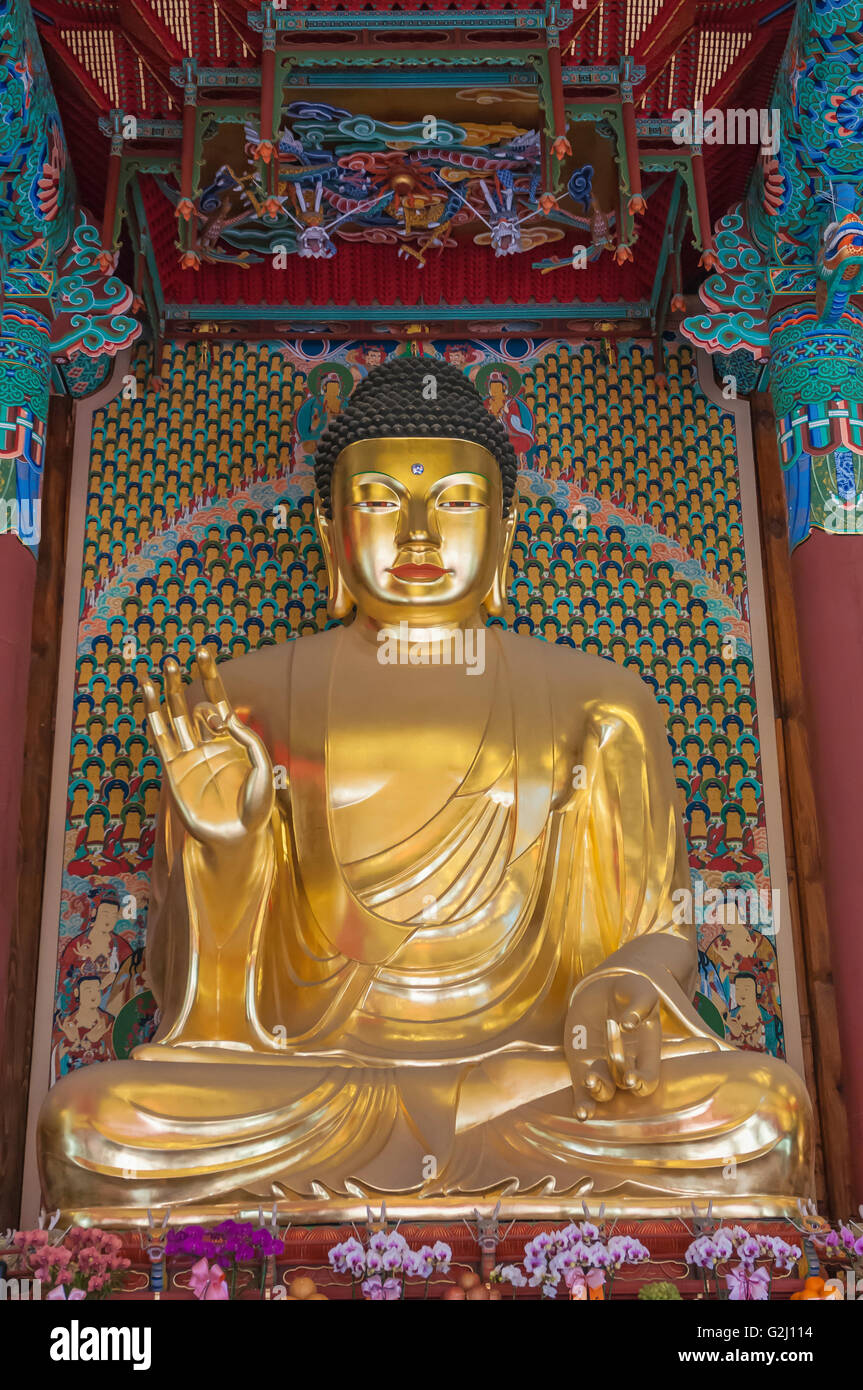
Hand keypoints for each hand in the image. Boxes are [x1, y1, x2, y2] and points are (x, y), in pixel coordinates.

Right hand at [142, 650, 273, 846]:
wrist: (237, 836)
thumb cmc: (257, 805)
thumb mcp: (262, 764)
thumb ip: (247, 737)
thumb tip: (218, 715)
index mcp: (231, 740)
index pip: (218, 700)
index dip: (210, 676)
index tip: (202, 651)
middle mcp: (208, 743)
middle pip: (192, 704)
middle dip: (185, 681)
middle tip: (174, 659)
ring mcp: (189, 755)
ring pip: (174, 716)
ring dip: (168, 692)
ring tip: (162, 668)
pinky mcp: (173, 769)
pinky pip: (160, 736)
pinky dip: (153, 714)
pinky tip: (148, 694)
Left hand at [564, 972, 660, 1120]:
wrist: (602, 988)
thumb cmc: (628, 991)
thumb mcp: (641, 990)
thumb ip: (640, 1005)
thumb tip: (630, 1024)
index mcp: (646, 1052)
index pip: (649, 1077)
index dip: (643, 1081)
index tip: (633, 1077)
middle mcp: (625, 1064)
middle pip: (626, 1087)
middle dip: (622, 1084)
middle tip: (618, 1078)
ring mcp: (602, 1066)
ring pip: (604, 1092)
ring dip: (599, 1090)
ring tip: (591, 1079)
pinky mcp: (581, 1065)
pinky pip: (582, 1091)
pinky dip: (582, 1104)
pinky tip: (581, 1114)